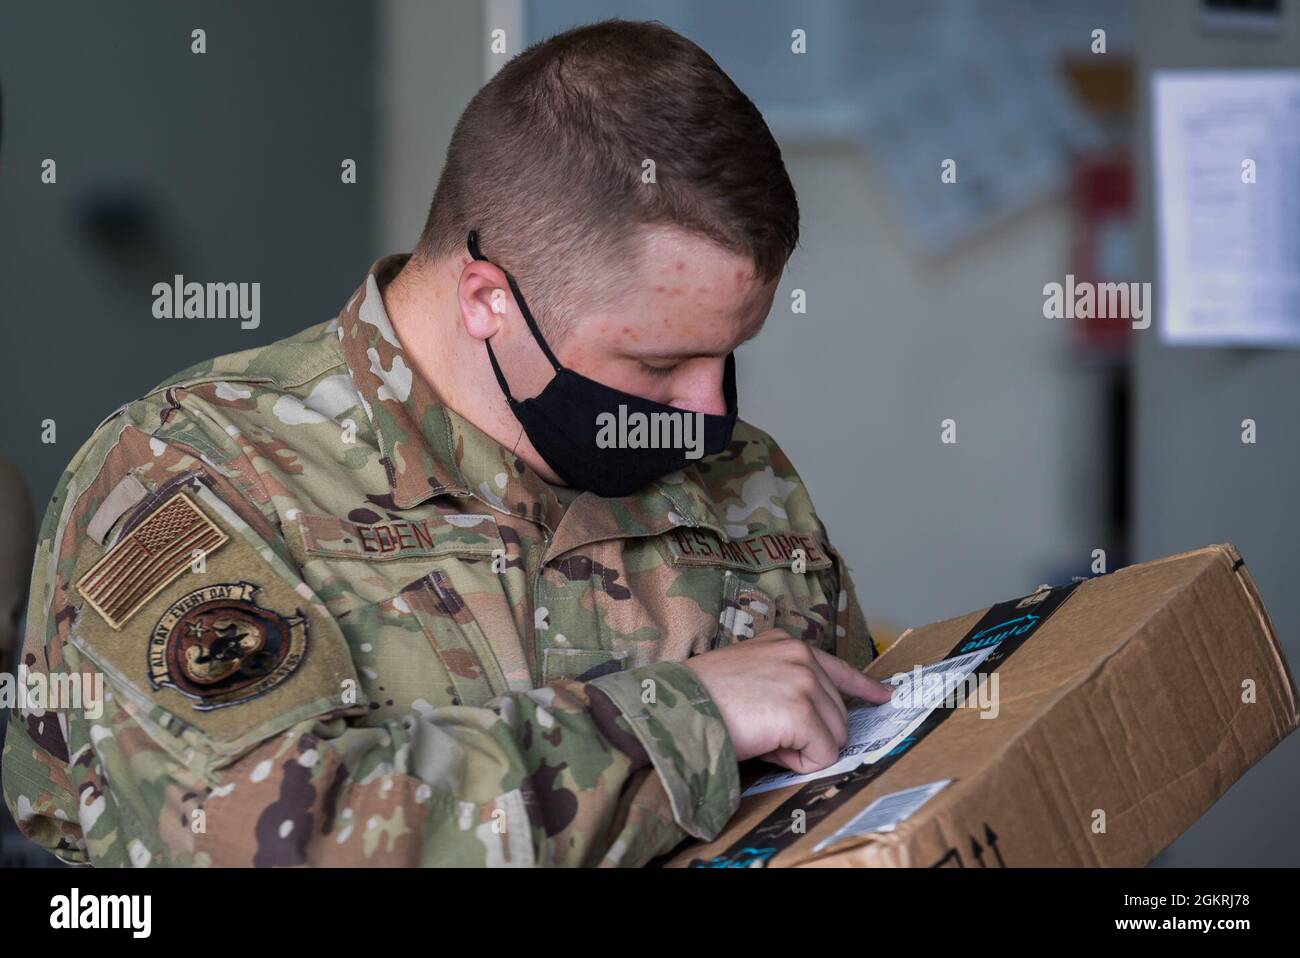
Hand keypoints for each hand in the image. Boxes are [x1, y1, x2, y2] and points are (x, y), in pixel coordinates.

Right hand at [684, 630, 893, 773]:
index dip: (864, 686)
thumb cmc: (702, 698)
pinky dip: (797, 762)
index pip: (838, 667)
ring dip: (803, 748)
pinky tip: (766, 746)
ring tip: (763, 736)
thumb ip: (783, 680)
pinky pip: (821, 754)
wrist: (677, 708)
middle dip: (809, 734)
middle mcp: (800, 655)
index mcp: (786, 643)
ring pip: (834, 735)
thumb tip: (812, 717)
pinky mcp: (801, 711)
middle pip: (838, 713)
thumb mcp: (748, 672)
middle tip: (766, 733)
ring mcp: (803, 681)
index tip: (884, 695)